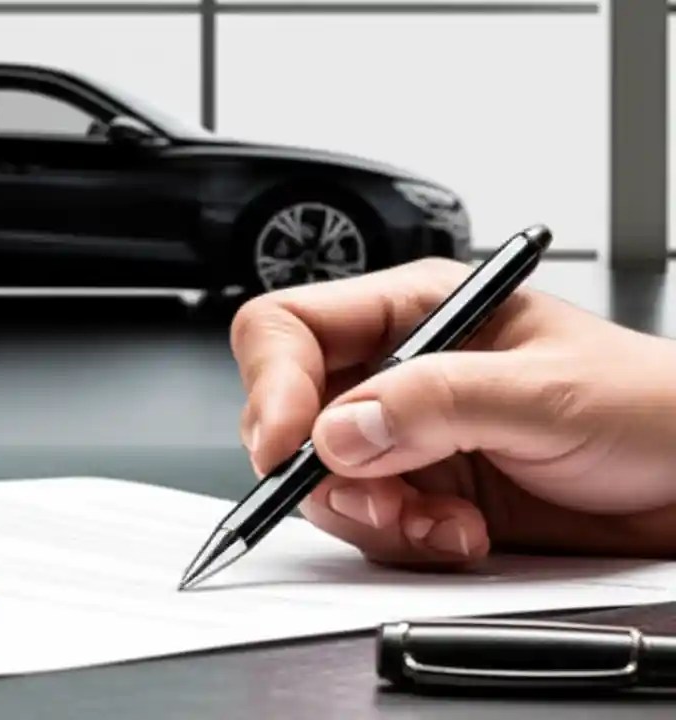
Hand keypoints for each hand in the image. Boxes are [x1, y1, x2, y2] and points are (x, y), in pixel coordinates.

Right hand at [232, 258, 675, 567]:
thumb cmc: (654, 409)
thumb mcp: (547, 393)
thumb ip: (438, 403)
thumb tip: (340, 428)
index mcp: (418, 310)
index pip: (291, 328)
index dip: (272, 384)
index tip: (288, 444)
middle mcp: (398, 371)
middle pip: (291, 413)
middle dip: (324, 468)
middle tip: (382, 497)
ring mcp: (405, 439)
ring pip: (322, 480)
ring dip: (373, 515)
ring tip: (442, 520)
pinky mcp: (421, 495)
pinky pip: (366, 526)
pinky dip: (404, 542)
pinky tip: (461, 534)